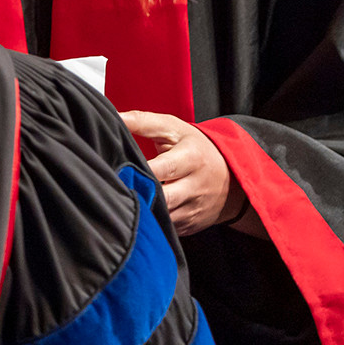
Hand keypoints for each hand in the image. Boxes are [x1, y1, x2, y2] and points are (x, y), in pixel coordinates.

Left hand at [119, 110, 246, 236]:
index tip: (118, 170)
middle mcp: (195, 186)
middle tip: (117, 190)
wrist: (229, 177)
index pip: (162, 168)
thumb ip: (143, 122)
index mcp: (191, 158)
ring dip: (143, 211)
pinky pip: (164, 228)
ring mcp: (193, 210)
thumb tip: (114, 116)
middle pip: (163, 199)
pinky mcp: (189, 226)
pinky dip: (151, 221)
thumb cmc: (194, 148)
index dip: (139, 171)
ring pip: (162, 218)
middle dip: (140, 196)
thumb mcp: (173, 128)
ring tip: (125, 201)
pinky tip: (140, 212)